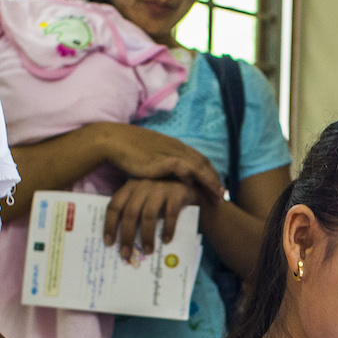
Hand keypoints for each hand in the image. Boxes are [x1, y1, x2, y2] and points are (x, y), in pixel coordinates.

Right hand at [94, 123, 223, 193]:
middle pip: (204, 163)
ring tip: (216, 196)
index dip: (210, 173)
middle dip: (215, 180)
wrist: (115, 141)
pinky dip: (192, 179)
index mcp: (176, 146)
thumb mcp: (152, 155)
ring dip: (209, 182)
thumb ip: (163, 163)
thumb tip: (167, 177)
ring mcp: (171, 153)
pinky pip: (184, 170)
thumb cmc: (130, 149)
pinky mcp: (163, 160)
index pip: (199, 159)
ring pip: (199, 167)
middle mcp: (177, 148)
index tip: (216, 186)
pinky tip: (195, 189)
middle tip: (221, 195)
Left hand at [104, 178, 204, 260]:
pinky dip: (167, 228)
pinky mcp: (177, 192)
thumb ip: (133, 213)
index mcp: (130, 187)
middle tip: (126, 253)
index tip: (109, 243)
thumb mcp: (145, 201)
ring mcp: (160, 187)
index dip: (110, 225)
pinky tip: (166, 241)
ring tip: (148, 251)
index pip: (114, 206)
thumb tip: (121, 242)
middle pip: (130, 212)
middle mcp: (143, 184)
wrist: (191, 189)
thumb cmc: (162, 200)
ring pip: (148, 215)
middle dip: (127, 235)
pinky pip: (170, 213)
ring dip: (147, 235)